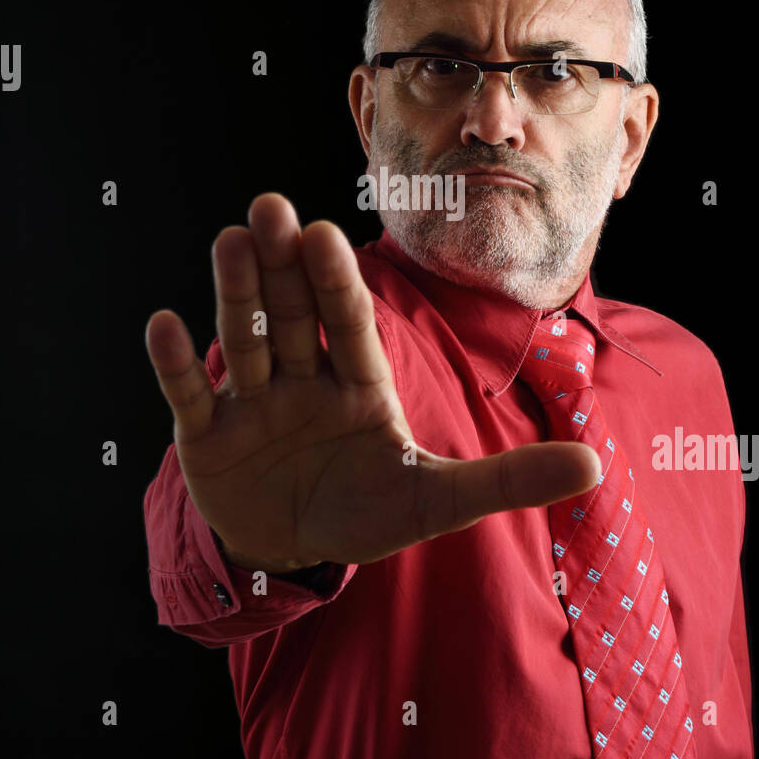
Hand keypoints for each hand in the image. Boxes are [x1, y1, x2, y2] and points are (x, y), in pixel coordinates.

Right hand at [145, 194, 599, 570]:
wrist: (294, 550)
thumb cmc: (368, 511)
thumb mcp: (438, 501)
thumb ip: (509, 480)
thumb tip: (597, 466)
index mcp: (360, 385)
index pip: (350, 325)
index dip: (337, 282)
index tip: (325, 231)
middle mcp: (304, 382)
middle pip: (294, 316)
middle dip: (283, 267)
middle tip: (271, 208)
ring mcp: (253, 407)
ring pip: (245, 341)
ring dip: (235, 295)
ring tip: (229, 240)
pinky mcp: (208, 440)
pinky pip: (190, 398)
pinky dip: (175, 365)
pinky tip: (161, 322)